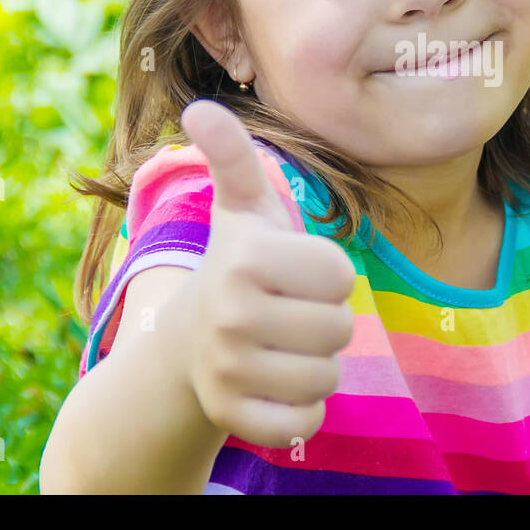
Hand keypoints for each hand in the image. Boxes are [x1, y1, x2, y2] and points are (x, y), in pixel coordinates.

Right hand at [175, 99, 355, 447]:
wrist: (188, 340)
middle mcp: (229, 316)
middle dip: (327, 321)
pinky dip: (302, 409)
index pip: (342, 276)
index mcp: (244, 260)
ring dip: (317, 364)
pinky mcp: (230, 418)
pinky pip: (303, 423)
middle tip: (290, 313)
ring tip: (283, 346)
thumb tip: (199, 107)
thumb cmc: (239, 265)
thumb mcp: (243, 208)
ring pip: (327, 376)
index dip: (330, 276)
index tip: (296, 274)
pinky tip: (276, 385)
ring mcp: (226, 370)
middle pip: (339, 328)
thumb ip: (233, 157)